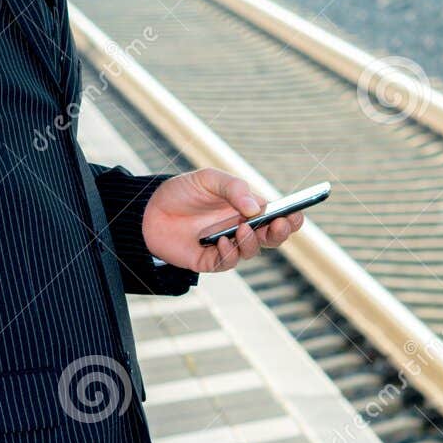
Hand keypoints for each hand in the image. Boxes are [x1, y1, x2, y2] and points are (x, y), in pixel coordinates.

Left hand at [142, 168, 307, 272]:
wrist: (148, 210)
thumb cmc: (182, 191)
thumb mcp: (208, 179)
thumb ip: (233, 189)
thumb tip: (256, 208)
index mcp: (247, 208)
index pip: (277, 216)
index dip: (291, 218)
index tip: (295, 214)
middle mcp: (241, 228)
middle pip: (272, 238)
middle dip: (280, 233)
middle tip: (278, 224)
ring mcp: (226, 245)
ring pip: (251, 251)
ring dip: (251, 242)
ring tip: (240, 228)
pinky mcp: (209, 260)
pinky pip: (227, 263)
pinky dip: (228, 254)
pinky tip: (220, 242)